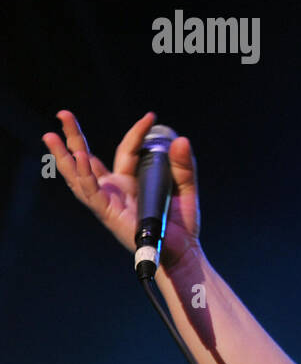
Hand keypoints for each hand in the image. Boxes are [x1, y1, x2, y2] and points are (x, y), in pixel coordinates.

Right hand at [42, 109, 201, 270]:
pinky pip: (92, 192)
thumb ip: (183, 164)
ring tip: (51, 135)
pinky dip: (84, 175)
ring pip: (80, 176)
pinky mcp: (109, 213)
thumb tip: (180, 139)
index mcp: (130, 181)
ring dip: (65, 156)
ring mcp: (109, 201)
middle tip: (62, 113)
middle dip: (74, 137)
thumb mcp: (185, 187)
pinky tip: (78, 158)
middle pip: (88, 159)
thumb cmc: (181, 224)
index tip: (151, 116)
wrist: (183, 250)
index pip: (126, 150)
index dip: (136, 132)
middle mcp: (115, 190)